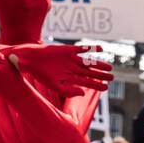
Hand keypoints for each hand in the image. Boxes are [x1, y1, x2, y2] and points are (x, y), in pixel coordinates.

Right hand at [0, 41, 114, 97]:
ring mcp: (71, 59)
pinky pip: (82, 49)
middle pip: (90, 73)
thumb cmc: (40, 74)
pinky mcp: (68, 50)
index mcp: (69, 78)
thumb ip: (69, 91)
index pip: (86, 83)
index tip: (106, 88)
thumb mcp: (55, 86)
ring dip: (99, 64)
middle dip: (101, 76)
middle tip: (112, 78)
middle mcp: (72, 69)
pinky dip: (91, 49)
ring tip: (110, 67)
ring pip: (88, 62)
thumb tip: (83, 93)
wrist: (31, 60)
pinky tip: (101, 49)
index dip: (96, 86)